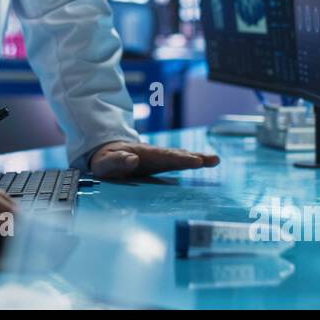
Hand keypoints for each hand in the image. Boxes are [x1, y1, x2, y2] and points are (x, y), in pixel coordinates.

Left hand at [89, 141, 219, 179]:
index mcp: (142, 154)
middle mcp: (154, 155)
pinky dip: (190, 162)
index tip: (194, 160)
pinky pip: (177, 163)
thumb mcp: (105, 162)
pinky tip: (203, 163)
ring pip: (179, 157)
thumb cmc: (105, 160)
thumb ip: (117, 161)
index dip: (179, 159)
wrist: (106, 155)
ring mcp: (158, 159)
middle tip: (212, 160)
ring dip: (196, 158)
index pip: (163, 156)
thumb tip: (133, 159)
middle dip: (193, 158)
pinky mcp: (159, 165)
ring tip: (215, 160)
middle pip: (176, 155)